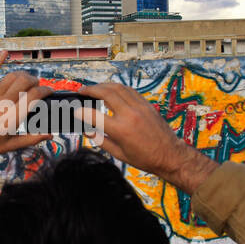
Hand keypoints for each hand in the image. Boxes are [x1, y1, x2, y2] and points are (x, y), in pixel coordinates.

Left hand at [0, 52, 51, 193]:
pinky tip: (4, 52)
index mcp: (12, 117)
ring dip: (22, 75)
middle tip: (38, 87)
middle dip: (35, 81)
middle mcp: (3, 104)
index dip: (45, 91)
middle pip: (24, 83)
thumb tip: (49, 135)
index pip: (34, 96)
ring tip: (27, 80)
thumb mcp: (11, 146)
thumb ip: (31, 139)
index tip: (50, 91)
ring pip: (11, 78)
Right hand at [76, 82, 216, 193]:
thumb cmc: (145, 158)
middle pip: (105, 93)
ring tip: (94, 89)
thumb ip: (101, 140)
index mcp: (121, 129)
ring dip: (103, 85)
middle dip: (90, 90)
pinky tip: (111, 91)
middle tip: (81, 91)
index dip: (81, 112)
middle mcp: (130, 114)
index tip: (75, 110)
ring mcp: (140, 107)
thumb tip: (88, 131)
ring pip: (118, 87)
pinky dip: (117, 88)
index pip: (94, 115)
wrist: (169, 155)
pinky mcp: (146, 105)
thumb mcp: (119, 154)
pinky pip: (129, 91)